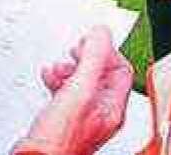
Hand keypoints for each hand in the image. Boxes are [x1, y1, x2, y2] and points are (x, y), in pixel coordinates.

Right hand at [19, 26, 133, 154]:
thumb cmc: (60, 137)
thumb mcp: (79, 89)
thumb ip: (93, 58)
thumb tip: (102, 33)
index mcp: (113, 106)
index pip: (121, 68)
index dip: (107, 50)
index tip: (91, 41)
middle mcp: (101, 112)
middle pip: (101, 74)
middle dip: (87, 57)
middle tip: (75, 50)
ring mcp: (84, 116)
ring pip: (82, 82)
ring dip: (70, 68)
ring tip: (59, 66)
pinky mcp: (66, 119)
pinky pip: (67, 92)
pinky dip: (59, 80)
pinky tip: (49, 77)